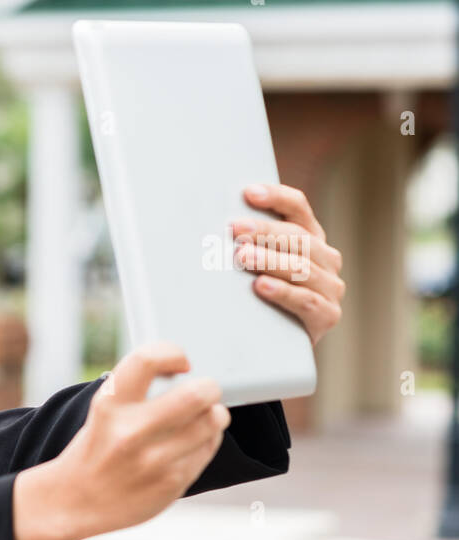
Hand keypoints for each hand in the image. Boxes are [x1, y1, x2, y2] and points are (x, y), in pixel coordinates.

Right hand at [12, 341, 228, 539]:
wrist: (73, 502)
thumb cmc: (96, 449)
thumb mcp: (104, 412)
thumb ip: (139, 391)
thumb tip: (189, 373)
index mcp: (109, 405)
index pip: (147, 359)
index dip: (173, 353)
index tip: (180, 363)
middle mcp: (131, 432)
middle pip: (198, 393)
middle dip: (208, 388)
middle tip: (203, 391)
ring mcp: (154, 461)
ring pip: (212, 420)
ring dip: (212, 415)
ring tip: (198, 419)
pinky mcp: (172, 483)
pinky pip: (208, 448)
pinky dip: (205, 442)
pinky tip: (188, 445)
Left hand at [230, 183, 345, 346]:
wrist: (276, 347)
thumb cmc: (258, 299)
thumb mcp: (254, 267)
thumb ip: (246, 244)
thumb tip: (208, 223)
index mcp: (310, 237)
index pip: (298, 208)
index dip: (276, 197)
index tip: (248, 193)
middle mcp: (326, 259)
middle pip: (297, 237)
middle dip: (264, 231)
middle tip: (235, 230)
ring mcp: (330, 287)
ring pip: (302, 267)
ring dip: (271, 260)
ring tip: (242, 257)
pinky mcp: (327, 315)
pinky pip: (306, 301)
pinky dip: (283, 292)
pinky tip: (261, 286)